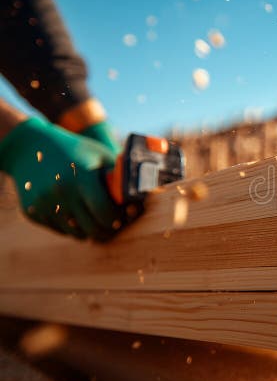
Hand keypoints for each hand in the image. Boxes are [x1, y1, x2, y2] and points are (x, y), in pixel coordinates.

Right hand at [0, 118, 122, 239]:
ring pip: (76, 233)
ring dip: (90, 231)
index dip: (119, 219)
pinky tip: (77, 214)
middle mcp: (61, 193)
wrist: (31, 147)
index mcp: (81, 178)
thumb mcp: (100, 156)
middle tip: (115, 225)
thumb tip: (143, 195)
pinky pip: (60, 230)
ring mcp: (44, 205)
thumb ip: (119, 176)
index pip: (106, 213)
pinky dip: (71, 227)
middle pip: (93, 229)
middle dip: (108, 230)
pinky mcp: (32, 212)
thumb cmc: (75, 150)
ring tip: (98, 220)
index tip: (125, 216)